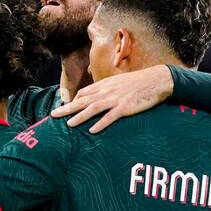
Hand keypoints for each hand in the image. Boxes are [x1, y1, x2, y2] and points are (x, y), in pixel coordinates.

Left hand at [51, 64, 173, 132]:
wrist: (156, 80)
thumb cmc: (138, 82)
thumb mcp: (119, 82)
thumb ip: (107, 89)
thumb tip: (97, 96)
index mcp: (105, 84)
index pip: (84, 93)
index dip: (74, 101)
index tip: (66, 108)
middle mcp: (107, 91)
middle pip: (83, 100)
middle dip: (67, 108)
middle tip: (53, 115)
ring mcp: (115, 99)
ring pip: (93, 108)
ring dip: (80, 116)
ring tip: (69, 124)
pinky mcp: (125, 107)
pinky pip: (110, 117)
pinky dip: (101, 123)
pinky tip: (92, 130)